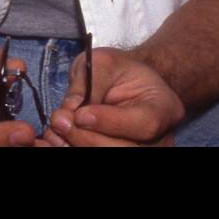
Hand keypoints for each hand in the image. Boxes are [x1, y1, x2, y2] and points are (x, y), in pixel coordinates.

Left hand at [40, 47, 183, 146]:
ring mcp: (142, 150)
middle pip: (125, 149)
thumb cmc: (118, 70)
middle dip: (87, 137)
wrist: (125, 84)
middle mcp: (159, 139)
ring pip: (109, 156)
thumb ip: (90, 84)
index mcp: (164, 108)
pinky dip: (72, 149)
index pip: (143, 124)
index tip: (80, 114)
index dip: (109, 122)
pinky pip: (96, 157)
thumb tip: (70, 112)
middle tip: (59, 120)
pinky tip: (55, 140)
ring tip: (55, 129)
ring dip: (76, 145)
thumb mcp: (103, 62)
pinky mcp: (118, 154)